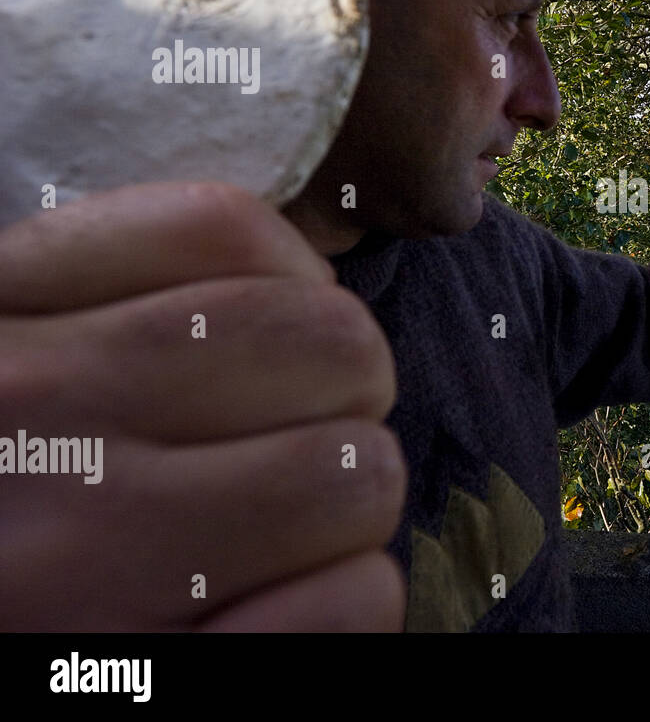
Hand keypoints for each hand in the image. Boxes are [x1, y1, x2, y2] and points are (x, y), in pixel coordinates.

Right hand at [0, 182, 406, 630]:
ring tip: (271, 533)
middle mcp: (24, 424)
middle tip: (288, 443)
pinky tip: (264, 610)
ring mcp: (74, 569)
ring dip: (345, 503)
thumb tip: (305, 284)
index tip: (274, 342)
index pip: (221, 229)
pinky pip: (353, 602)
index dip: (295, 281)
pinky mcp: (140, 685)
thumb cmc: (4, 495)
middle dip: (344, 393)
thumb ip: (113, 302)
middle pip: (332, 342)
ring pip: (358, 474)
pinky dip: (342, 602)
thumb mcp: (10, 364)